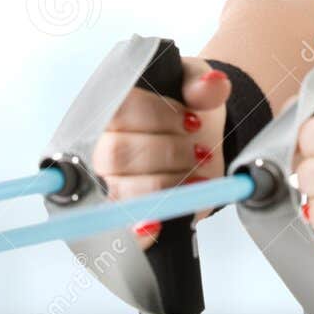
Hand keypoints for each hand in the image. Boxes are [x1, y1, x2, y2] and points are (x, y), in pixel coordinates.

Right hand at [95, 57, 231, 249]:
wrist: (199, 142)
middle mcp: (100, 145)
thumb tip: (212, 84)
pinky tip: (160, 223)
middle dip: (167, 153)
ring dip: (167, 186)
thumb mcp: (198, 90)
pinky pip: (118, 229)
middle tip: (200, 151)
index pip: (120, 109)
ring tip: (198, 178)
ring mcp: (107, 182)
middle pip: (116, 153)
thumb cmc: (188, 112)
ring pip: (122, 190)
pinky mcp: (121, 214)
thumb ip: (203, 85)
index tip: (193, 121)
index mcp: (112, 108)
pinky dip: (141, 228)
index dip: (158, 116)